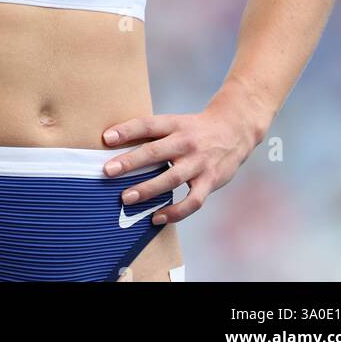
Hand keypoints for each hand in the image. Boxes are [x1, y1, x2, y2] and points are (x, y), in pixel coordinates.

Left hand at [100, 97, 259, 224]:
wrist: (234, 130)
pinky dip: (175, 212)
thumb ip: (153, 135)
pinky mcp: (210, 181)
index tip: (106, 138)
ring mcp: (199, 163)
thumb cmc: (195, 130)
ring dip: (148, 189)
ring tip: (126, 198)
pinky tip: (156, 218)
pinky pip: (192, 201)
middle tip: (108, 171)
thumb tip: (117, 146)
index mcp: (175, 124)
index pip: (148, 125)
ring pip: (171, 178)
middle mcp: (186, 142)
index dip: (127, 130)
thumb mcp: (176, 123)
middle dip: (130, 162)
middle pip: (155, 152)